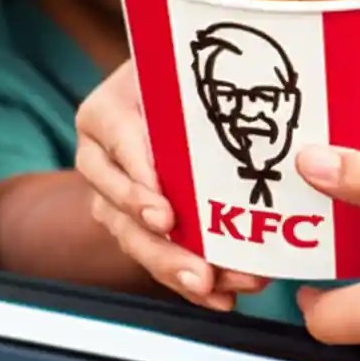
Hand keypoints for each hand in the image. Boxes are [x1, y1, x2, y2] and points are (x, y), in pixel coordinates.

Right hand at [75, 60, 268, 309]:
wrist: (174, 81)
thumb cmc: (183, 69)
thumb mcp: (183, 64)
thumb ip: (206, 79)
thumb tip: (258, 91)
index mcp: (105, 114)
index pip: (119, 148)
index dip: (140, 185)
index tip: (166, 216)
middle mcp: (101, 157)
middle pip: (119, 209)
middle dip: (161, 247)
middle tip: (199, 271)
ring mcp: (115, 193)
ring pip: (135, 240)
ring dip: (178, 269)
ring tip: (216, 289)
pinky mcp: (137, 219)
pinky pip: (156, 253)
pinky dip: (187, 278)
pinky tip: (219, 296)